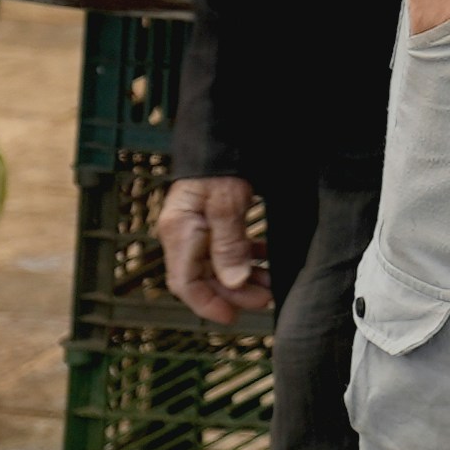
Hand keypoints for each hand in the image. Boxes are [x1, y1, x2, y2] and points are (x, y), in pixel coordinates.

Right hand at [156, 176, 269, 321]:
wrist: (221, 132)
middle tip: (264, 298)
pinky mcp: (208, 217)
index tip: (232, 316)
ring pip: (215, 264)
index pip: (184, 283)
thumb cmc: (222, 166)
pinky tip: (264, 259)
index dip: (207, 304)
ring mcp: (194, 225)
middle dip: (232, 292)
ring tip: (269, 283)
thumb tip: (233, 283)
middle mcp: (181, 232)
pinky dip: (244, 256)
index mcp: (179, 232)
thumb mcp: (227, 206)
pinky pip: (223, 246)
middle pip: (201, 277)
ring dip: (241, 276)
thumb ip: (229, 245)